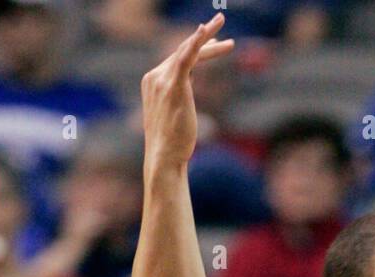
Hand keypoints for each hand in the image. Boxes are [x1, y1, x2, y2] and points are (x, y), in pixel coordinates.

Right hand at [140, 15, 234, 171]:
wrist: (164, 157)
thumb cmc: (172, 144)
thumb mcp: (174, 115)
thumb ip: (178, 98)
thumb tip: (186, 95)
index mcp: (152, 82)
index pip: (178, 60)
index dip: (197, 49)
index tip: (213, 41)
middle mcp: (155, 77)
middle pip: (184, 51)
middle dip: (204, 36)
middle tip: (220, 21)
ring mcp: (162, 80)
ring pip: (188, 51)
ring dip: (207, 36)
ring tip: (221, 21)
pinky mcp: (174, 86)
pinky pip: (186, 57)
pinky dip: (195, 42)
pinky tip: (205, 30)